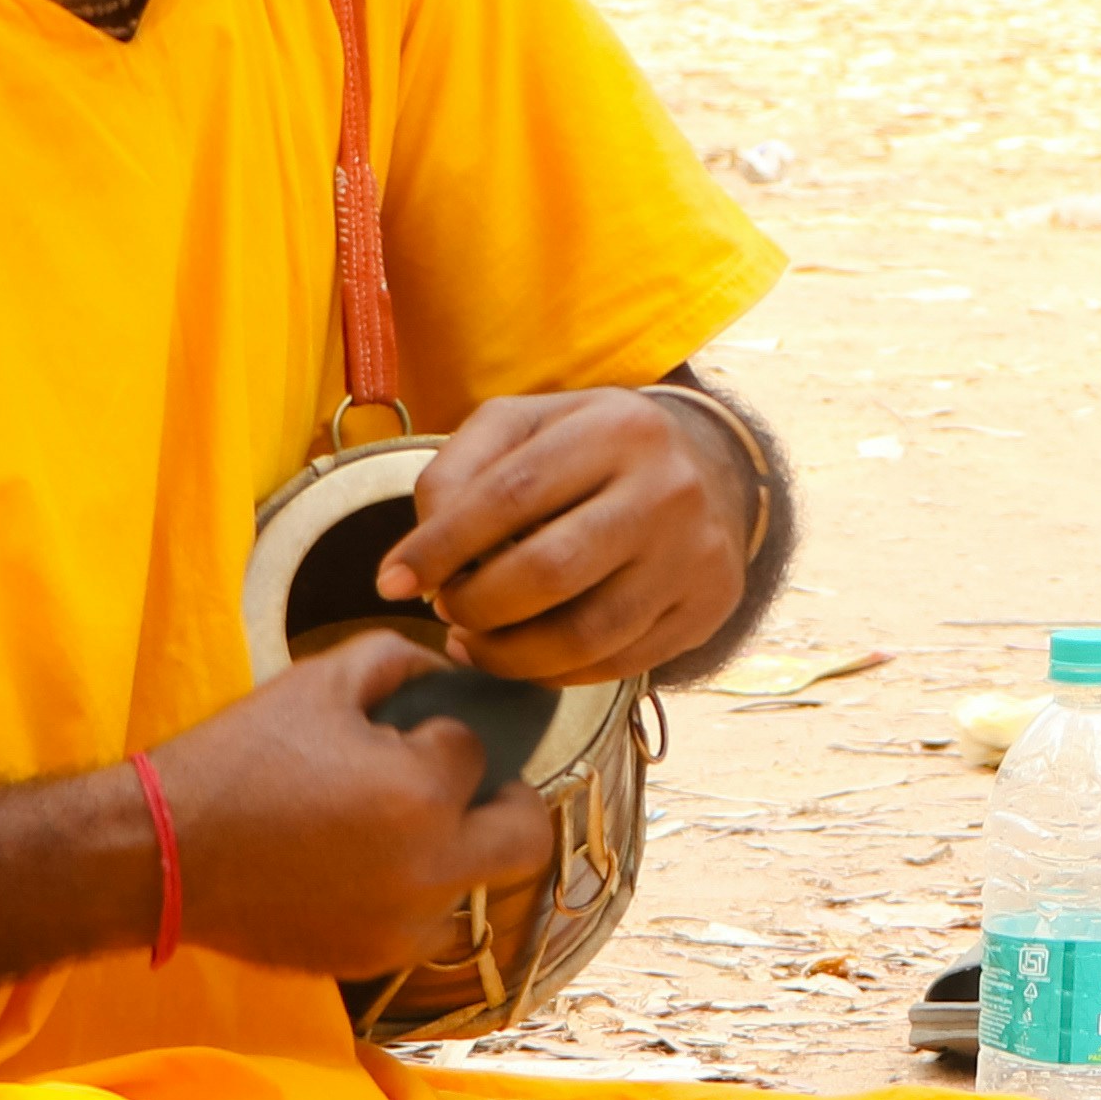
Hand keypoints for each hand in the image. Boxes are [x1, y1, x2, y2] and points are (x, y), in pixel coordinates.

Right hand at [145, 631, 559, 979]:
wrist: (159, 855)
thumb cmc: (236, 760)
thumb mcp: (317, 682)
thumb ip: (398, 660)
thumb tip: (448, 671)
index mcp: (424, 795)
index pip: (480, 750)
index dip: (444, 734)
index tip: (408, 734)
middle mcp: (431, 870)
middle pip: (525, 836)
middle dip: (504, 803)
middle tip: (462, 787)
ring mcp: (404, 927)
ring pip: (472, 885)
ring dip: (449, 855)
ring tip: (383, 830)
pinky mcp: (370, 962)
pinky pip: (420, 926)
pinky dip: (404, 897)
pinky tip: (349, 870)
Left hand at [373, 387, 749, 685]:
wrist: (708, 472)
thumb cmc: (589, 451)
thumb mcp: (525, 426)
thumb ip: (459, 469)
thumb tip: (422, 553)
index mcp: (616, 427)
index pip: (510, 494)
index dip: (441, 546)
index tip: (392, 581)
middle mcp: (668, 489)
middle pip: (549, 571)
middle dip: (475, 605)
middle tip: (445, 610)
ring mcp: (695, 554)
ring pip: (586, 634)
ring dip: (508, 654)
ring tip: (473, 642)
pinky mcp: (708, 607)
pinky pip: (618, 664)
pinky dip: (555, 672)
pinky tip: (524, 658)